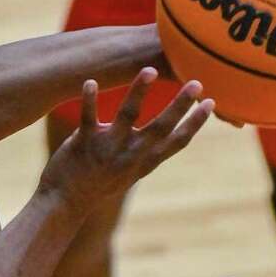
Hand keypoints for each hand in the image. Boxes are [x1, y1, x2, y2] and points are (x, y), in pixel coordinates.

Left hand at [38, 68, 213, 209]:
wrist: (64, 205)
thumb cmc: (99, 184)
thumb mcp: (130, 172)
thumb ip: (148, 151)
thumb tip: (169, 131)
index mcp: (143, 163)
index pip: (176, 143)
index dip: (194, 124)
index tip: (211, 102)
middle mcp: (129, 157)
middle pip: (159, 129)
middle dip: (179, 106)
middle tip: (196, 83)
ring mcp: (107, 150)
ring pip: (127, 117)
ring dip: (139, 93)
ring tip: (150, 70)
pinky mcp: (83, 144)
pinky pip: (87, 118)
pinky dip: (89, 99)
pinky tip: (91, 81)